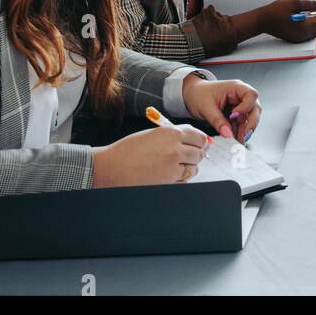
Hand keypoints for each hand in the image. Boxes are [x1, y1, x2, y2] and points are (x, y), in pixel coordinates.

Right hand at [92, 124, 207, 187]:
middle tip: (183, 157)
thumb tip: (204, 142)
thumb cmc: (130, 149)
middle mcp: (175, 148)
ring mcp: (172, 166)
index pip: (200, 137)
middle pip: (199, 153)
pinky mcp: (168, 181)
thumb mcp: (155, 134)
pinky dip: (179, 178)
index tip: (199, 145)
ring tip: (171, 166)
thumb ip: (177, 135)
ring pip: (194, 168)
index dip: (201, 142)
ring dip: (187, 168)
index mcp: (171, 133)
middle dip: (194, 155)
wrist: (111, 166)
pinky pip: (184, 180)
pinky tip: (166, 174)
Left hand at [181, 75, 261, 143]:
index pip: (251, 95)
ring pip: (250, 119)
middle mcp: (241, 96)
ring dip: (245, 130)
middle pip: (255, 109)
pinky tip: (234, 140)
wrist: (191, 95)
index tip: (234, 116)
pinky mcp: (236, 116)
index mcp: (236, 87)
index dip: (246, 107)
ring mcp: (240, 106)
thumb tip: (228, 134)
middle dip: (250, 123)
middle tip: (244, 136)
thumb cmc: (198, 94)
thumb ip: (217, 121)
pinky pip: (242, 125)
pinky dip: (239, 133)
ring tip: (237, 141)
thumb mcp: (206, 108)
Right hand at [257, 0, 315, 42]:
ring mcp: (301, 38)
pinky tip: (311, 19)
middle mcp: (305, 34)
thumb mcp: (294, 3)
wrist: (262, 21)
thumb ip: (311, 4)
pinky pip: (312, 33)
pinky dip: (315, 26)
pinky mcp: (298, 38)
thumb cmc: (275, 12)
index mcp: (305, 26)